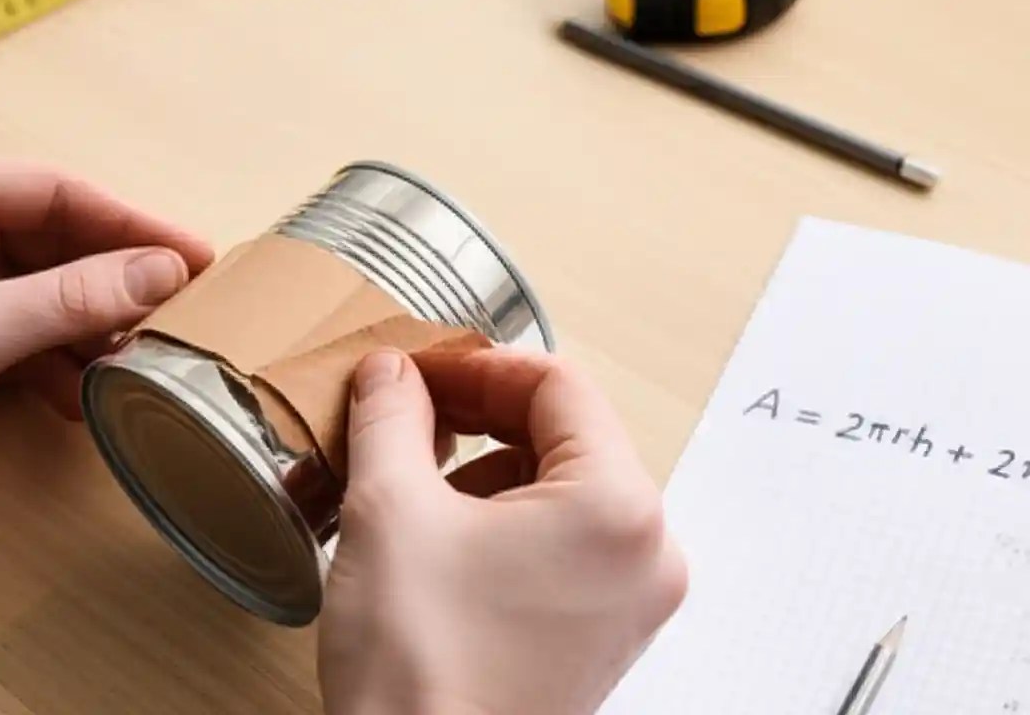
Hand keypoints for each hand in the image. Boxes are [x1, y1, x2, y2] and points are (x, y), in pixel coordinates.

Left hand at [0, 149, 212, 567]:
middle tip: (184, 314)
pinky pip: (38, 333)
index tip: (199, 257)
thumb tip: (165, 272)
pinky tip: (85, 394)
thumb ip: (73, 299)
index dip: (134, 226)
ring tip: (138, 362)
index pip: (60, 193)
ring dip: (96, 329)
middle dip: (118, 284)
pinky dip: (65, 363)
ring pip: (57, 290)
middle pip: (65, 241)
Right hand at [319, 349, 686, 714]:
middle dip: (480, 418)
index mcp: (618, 508)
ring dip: (486, 469)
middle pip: (566, 435)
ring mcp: (630, 600)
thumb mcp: (389, 509)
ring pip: (561, 489)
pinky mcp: (601, 634)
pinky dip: (503, 521)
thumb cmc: (421, 672)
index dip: (477, 366)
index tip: (420, 371)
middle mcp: (647, 553)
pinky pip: (562, 544)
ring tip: (414, 484)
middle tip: (410, 414)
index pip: (557, 386)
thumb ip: (391, 417)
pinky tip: (441, 537)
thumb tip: (391, 374)